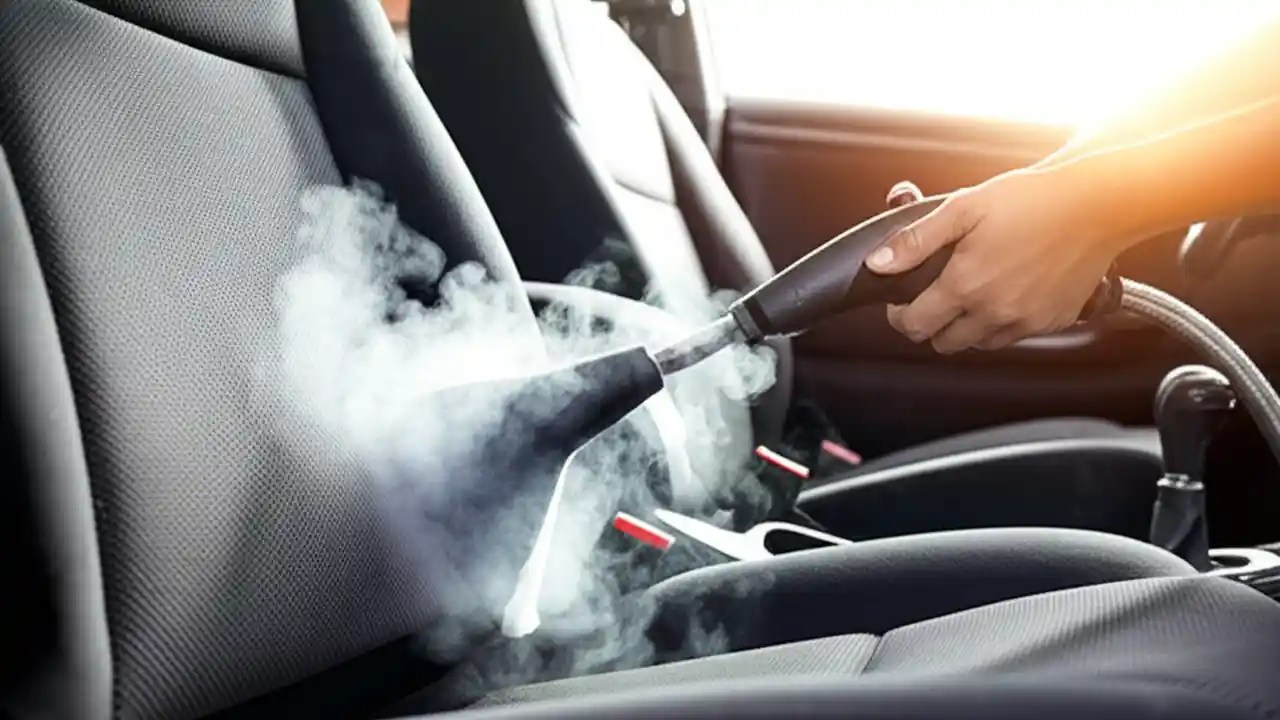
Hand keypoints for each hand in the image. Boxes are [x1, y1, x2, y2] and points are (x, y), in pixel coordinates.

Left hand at [865, 170, 1121, 353]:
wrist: (1096, 203)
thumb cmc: (1033, 200)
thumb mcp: (962, 208)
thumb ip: (914, 241)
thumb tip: (878, 264)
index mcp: (965, 286)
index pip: (914, 325)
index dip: (900, 315)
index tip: (902, 302)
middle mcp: (994, 311)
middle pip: (943, 343)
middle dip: (931, 324)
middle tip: (933, 299)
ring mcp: (1026, 321)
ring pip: (978, 344)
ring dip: (966, 327)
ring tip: (971, 294)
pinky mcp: (1052, 322)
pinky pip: (1015, 337)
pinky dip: (1002, 324)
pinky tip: (1005, 294)